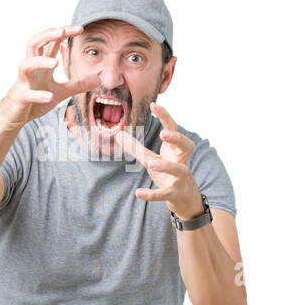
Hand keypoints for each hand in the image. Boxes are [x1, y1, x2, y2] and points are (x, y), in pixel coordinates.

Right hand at [0, 25, 99, 128]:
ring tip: (55, 63)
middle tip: (62, 31)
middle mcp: (31, 69)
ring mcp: (24, 82)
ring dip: (39, 61)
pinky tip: (49, 97)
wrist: (13, 117)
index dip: (63, 32)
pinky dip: (38, 95)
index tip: (79, 28)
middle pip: (33, 44)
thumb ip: (77, 84)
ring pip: (25, 65)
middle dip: (47, 35)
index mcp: (41, 65)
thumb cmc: (33, 101)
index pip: (51, 42)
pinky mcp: (20, 97)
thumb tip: (98, 78)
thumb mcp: (60, 92)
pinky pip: (27, 94)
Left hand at [116, 102, 204, 219]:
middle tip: (163, 133)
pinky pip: (164, 194)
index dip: (165, 116)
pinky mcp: (174, 193)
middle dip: (177, 138)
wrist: (184, 199)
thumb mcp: (151, 159)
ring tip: (150, 162)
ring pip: (178, 169)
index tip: (154, 104)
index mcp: (175, 149)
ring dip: (166, 165)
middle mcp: (181, 160)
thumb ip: (136, 148)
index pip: (173, 129)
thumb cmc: (168, 174)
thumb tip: (118, 134)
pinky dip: (152, 194)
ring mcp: (180, 177)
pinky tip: (138, 193)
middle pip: (186, 145)